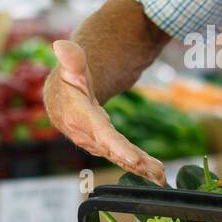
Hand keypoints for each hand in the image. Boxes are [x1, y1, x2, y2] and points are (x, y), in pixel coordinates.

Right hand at [44, 39, 165, 184]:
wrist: (60, 98)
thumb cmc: (68, 79)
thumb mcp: (71, 65)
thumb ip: (70, 58)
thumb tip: (61, 45)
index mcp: (77, 115)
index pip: (99, 132)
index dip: (116, 146)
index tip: (133, 159)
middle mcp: (85, 135)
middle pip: (113, 150)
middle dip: (135, 162)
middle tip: (157, 173)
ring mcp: (94, 144)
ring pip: (119, 156)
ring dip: (141, 168)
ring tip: (161, 176)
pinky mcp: (103, 147)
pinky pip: (122, 157)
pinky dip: (138, 167)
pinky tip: (155, 175)